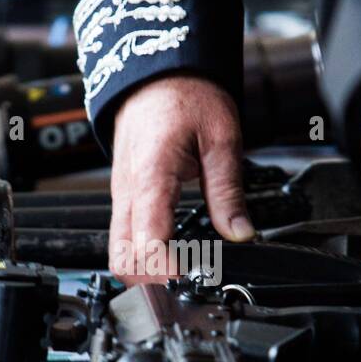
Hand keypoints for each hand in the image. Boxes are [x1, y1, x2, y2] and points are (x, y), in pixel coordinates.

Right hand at [109, 75, 254, 282]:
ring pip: (118, 253)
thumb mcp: (221, 138)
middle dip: (151, 284)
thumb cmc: (185, 96)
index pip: (149, 243)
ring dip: (145, 274)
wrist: (155, 72)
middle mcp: (128, 192)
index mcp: (150, 176)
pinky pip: (123, 237)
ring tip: (182, 278)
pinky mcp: (124, 197)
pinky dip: (142, 257)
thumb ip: (228, 191)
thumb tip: (242, 233)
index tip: (193, 285)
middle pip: (123, 260)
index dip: (168, 273)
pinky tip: (170, 258)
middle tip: (189, 289)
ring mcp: (121, 196)